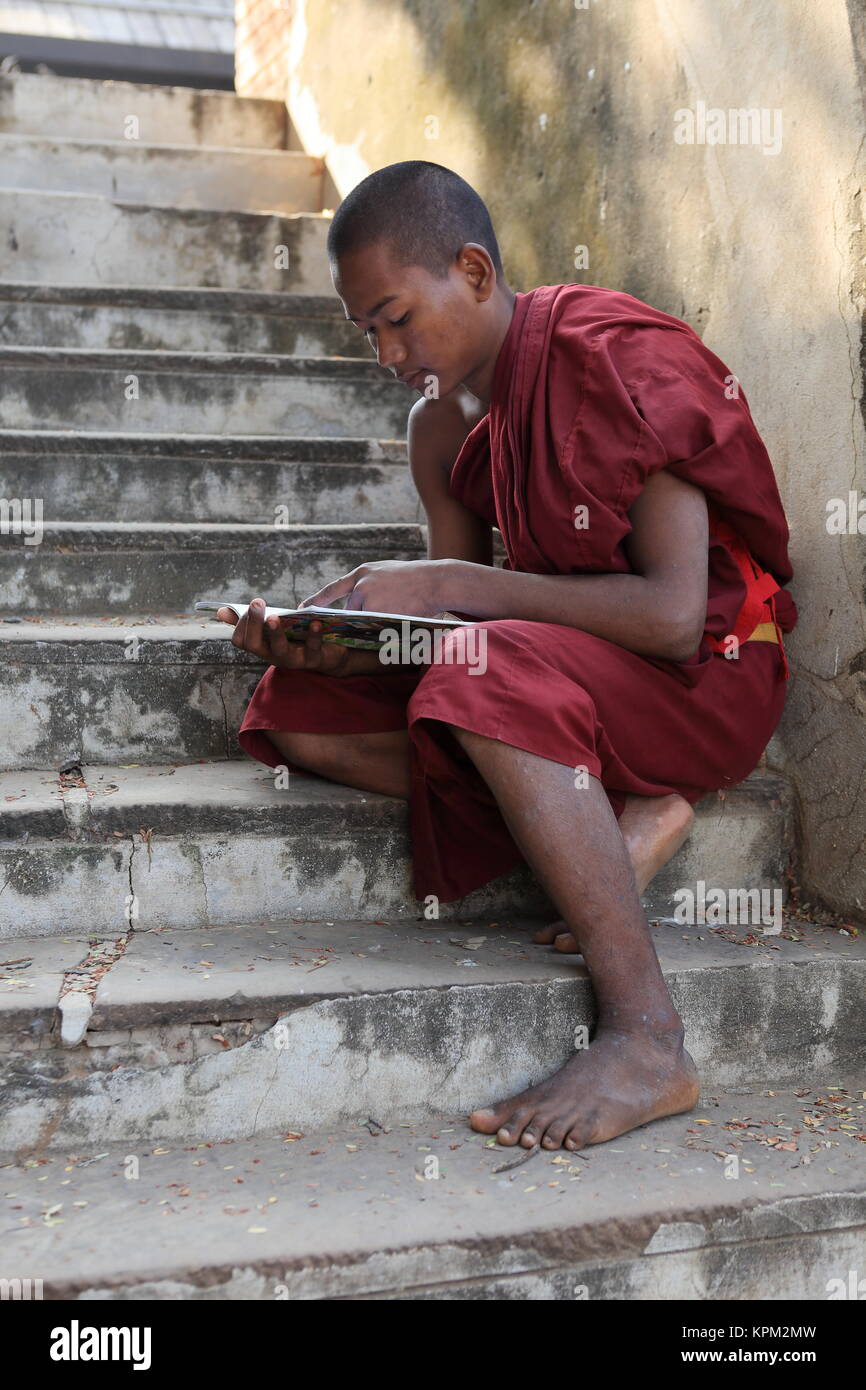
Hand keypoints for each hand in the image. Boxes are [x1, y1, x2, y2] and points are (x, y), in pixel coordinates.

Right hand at [216, 596, 377, 676]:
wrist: (331, 654)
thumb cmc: (298, 638)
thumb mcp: (274, 627)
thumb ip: (250, 620)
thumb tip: (221, 612)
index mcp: (262, 647)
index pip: (241, 640)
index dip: (241, 624)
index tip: (248, 606)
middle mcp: (274, 656)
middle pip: (255, 645)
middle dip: (253, 624)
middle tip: (256, 603)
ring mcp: (294, 660)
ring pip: (280, 650)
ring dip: (276, 634)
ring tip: (274, 618)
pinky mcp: (315, 659)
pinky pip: (312, 649)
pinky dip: (313, 635)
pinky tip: (314, 621)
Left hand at [299, 559, 446, 615]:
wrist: (436, 581)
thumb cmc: (417, 578)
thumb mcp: (389, 573)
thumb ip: (372, 585)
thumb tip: (360, 605)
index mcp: (363, 572)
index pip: (334, 588)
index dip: (318, 599)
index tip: (302, 608)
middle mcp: (361, 584)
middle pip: (352, 609)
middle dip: (363, 615)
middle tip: (378, 615)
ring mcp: (368, 599)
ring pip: (365, 619)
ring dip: (377, 620)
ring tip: (395, 613)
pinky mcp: (378, 613)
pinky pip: (375, 628)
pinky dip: (384, 628)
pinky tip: (398, 621)